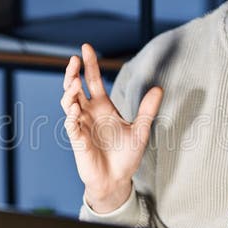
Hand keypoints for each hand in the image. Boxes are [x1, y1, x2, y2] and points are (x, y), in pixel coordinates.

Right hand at [61, 43, 162, 212]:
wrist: (118, 179)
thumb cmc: (126, 156)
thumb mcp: (141, 130)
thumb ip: (147, 110)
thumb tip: (159, 89)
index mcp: (102, 106)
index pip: (92, 80)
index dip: (89, 64)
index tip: (85, 48)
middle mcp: (89, 113)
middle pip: (75, 87)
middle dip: (72, 73)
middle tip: (74, 60)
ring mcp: (81, 125)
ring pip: (68, 103)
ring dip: (69, 92)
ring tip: (74, 83)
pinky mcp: (78, 140)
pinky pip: (71, 125)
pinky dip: (71, 116)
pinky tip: (75, 108)